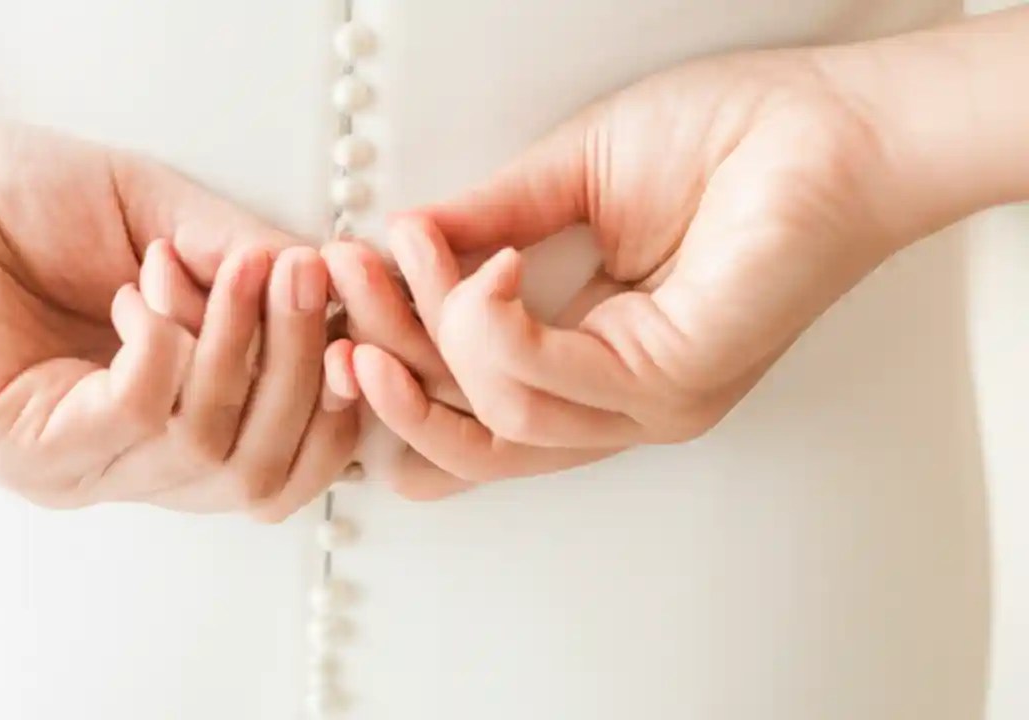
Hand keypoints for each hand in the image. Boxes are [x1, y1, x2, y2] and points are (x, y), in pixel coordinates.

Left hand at [0, 111, 355, 516]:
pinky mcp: (22, 448)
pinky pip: (133, 420)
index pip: (288, 469)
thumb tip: (342, 290)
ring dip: (236, 346)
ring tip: (218, 267)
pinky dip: (164, 349)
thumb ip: (249, 261)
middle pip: (263, 476)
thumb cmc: (30, 202)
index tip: (357, 323)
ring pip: (208, 453)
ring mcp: (77, 465)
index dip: (339, 412)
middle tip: (297, 277)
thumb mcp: (169, 221)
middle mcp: (131, 462)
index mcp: (173, 424)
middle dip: (300, 371)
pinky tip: (139, 295)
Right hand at [341, 48, 919, 494]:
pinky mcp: (673, 385)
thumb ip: (486, 222)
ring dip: (431, 335)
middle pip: (468, 431)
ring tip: (413, 256)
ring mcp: (645, 403)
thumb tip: (402, 237)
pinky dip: (492, 332)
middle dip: (389, 359)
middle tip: (344, 286)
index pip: (468, 402)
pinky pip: (547, 389)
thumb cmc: (728, 140)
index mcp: (588, 356)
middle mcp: (613, 398)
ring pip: (498, 421)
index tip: (339, 293)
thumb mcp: (570, 178)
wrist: (831, 121)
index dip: (393, 361)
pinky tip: (485, 275)